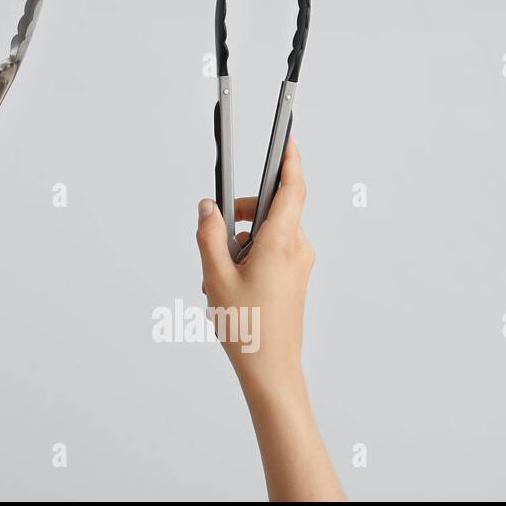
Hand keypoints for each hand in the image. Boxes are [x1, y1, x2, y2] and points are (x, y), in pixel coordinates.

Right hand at [194, 137, 343, 500]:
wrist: (272, 370)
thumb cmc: (247, 327)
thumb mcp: (214, 275)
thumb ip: (208, 235)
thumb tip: (207, 207)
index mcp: (281, 241)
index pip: (291, 186)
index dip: (289, 158)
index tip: (286, 136)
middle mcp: (297, 248)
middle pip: (270, 209)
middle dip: (240, 212)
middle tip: (214, 230)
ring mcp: (299, 265)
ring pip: (267, 232)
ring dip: (239, 241)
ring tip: (217, 273)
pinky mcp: (295, 279)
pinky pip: (271, 251)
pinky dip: (248, 256)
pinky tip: (228, 283)